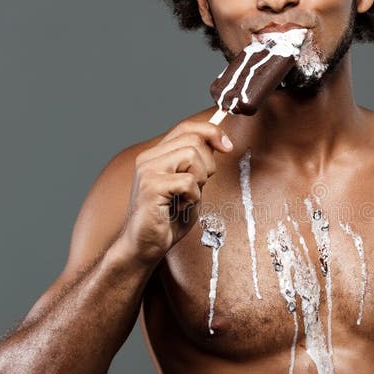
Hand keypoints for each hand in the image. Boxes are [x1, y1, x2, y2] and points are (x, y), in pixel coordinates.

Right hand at [119, 120, 233, 264]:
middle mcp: (149, 158)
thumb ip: (198, 165)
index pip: (186, 128)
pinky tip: (181, 206)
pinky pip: (188, 181)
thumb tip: (217, 142)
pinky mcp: (151, 186)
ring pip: (191, 155)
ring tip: (187, 197)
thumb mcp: (189, 186)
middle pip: (193, 139)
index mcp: (157, 155)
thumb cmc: (168, 220)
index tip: (227, 146)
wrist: (145, 246)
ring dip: (199, 180)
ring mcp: (148, 170)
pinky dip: (193, 197)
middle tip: (199, 186)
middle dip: (207, 164)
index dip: (211, 132)